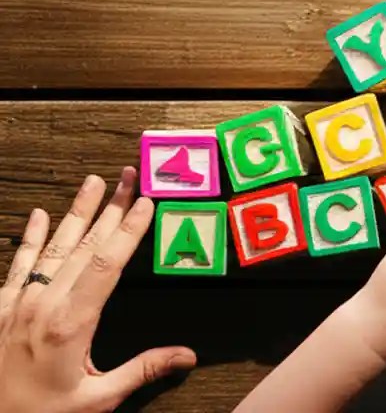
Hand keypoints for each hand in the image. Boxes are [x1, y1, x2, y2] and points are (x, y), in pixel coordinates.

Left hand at [0, 169, 195, 412]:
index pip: (106, 264)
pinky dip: (28, 238)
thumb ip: (141, 371)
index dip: (128, 230)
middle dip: (110, 209)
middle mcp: (42, 306)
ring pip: (52, 247)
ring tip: (92, 182)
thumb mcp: (96, 400)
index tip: (144, 201)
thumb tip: (187, 356)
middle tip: (128, 176)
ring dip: (75, 213)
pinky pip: (18, 264)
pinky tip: (36, 215)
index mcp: (69, 324)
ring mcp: (17, 304)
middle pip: (83, 246)